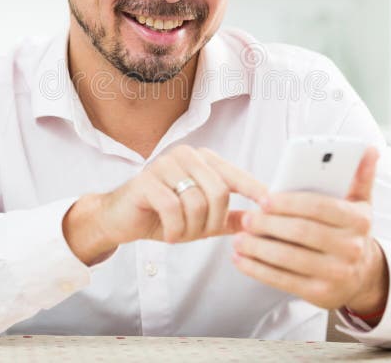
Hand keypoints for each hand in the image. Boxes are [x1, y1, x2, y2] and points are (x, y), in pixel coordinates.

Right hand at [64, 145, 267, 264]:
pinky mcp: (146, 180)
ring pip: (197, 202)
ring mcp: (164, 164)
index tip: (271, 205)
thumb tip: (259, 221)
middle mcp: (185, 155)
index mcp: (202, 159)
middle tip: (199, 234)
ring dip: (191, 228)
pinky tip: (169, 234)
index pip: (234, 174)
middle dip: (213, 221)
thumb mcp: (200, 219)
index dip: (254, 189)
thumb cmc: (162, 216)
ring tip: (180, 233)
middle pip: (218, 191)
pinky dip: (176, 229)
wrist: (119, 219)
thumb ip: (228, 218)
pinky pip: (174, 208)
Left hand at [231, 146, 388, 318]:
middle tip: (245, 217)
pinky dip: (258, 270)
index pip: (319, 207)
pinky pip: (283, 281)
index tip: (263, 199)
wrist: (363, 275)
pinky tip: (240, 259)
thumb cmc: (350, 230)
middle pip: (301, 233)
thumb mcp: (360, 203)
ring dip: (258, 248)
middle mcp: (351, 248)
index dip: (289, 203)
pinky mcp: (321, 295)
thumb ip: (360, 175)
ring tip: (238, 238)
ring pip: (289, 258)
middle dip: (269, 225)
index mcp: (358, 220)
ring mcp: (337, 274)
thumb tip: (369, 148)